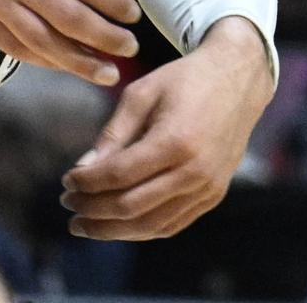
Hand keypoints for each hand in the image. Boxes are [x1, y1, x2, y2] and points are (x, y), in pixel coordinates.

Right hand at [0, 0, 140, 86]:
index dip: (114, 5)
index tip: (134, 17)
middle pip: (67, 19)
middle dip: (104, 39)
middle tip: (129, 49)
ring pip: (40, 41)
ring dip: (76, 62)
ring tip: (105, 73)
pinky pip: (13, 47)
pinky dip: (42, 60)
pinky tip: (65, 65)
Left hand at [61, 17, 271, 240]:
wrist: (240, 78)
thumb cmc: (186, 80)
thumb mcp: (142, 93)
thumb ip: (112, 135)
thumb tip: (81, 171)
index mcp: (177, 140)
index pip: (118, 176)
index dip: (85, 183)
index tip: (66, 180)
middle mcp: (196, 169)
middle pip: (129, 207)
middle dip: (90, 209)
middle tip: (68, 203)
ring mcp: (208, 186)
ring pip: (149, 225)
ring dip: (110, 229)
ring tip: (84, 223)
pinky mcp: (214, 194)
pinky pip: (171, 225)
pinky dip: (140, 230)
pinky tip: (117, 223)